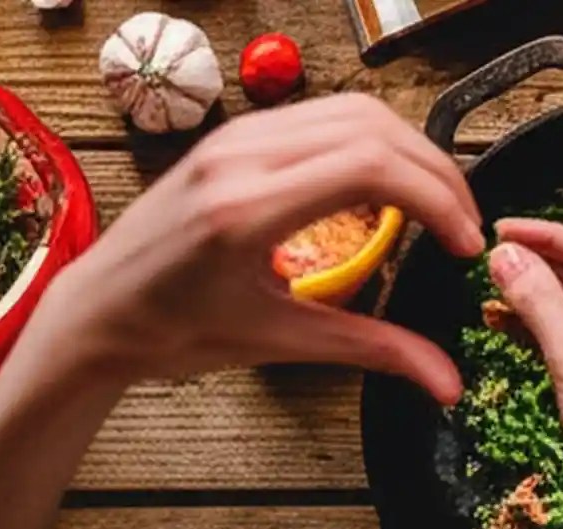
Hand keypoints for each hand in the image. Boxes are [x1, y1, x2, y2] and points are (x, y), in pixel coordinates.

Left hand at [38, 93, 482, 403]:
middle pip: (374, 130)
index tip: (464, 245)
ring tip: (437, 205)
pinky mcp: (237, 136)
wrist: (98, 312)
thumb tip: (446, 382)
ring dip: (410, 152)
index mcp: (246, 207)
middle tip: (463, 227)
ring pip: (354, 112)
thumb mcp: (278, 342)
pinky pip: (325, 116)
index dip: (437, 200)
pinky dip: (374, 144)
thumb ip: (371, 351)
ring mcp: (236, 137)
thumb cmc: (173, 332)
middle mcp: (241, 156)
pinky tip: (389, 187)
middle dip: (437, 175)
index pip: (370, 166)